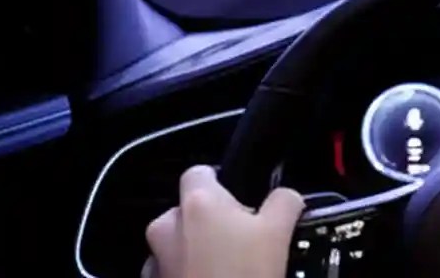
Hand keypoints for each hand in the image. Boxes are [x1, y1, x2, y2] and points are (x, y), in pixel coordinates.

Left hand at [143, 165, 303, 277]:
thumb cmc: (247, 274)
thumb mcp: (280, 232)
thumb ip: (284, 201)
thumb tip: (284, 196)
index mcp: (198, 202)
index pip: (200, 171)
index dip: (222, 183)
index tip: (242, 204)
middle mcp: (167, 225)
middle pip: (189, 209)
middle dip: (211, 220)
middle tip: (241, 240)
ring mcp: (154, 259)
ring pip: (178, 241)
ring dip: (197, 248)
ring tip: (226, 268)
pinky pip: (170, 269)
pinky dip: (186, 272)